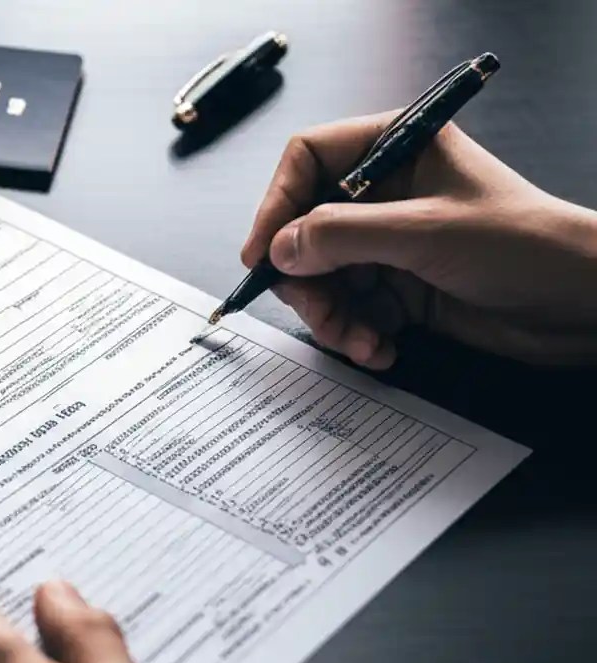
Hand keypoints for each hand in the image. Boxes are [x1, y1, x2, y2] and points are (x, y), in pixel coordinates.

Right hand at [241, 110, 596, 367]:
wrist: (581, 304)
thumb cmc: (524, 245)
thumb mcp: (423, 232)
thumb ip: (340, 235)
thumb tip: (278, 249)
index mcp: (395, 147)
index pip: (307, 160)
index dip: (277, 204)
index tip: (263, 253)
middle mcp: (386, 191)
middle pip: (305, 228)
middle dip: (307, 278)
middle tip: (317, 310)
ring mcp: (391, 241)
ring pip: (323, 276)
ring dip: (333, 316)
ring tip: (360, 341)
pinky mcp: (402, 287)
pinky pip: (352, 309)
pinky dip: (356, 334)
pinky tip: (381, 349)